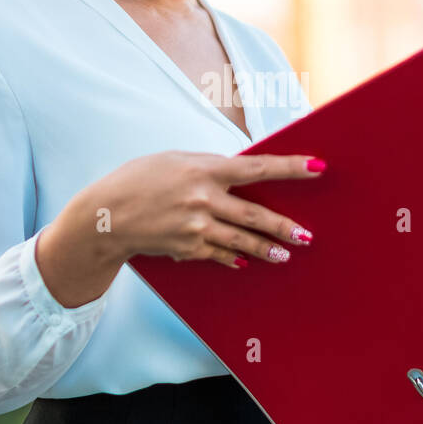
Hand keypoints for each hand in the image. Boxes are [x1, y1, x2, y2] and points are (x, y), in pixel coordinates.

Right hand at [81, 150, 324, 268]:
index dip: (291, 168)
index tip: (319, 167)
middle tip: (308, 236)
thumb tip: (238, 175)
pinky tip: (248, 262)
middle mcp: (203, 199)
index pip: (258, 168)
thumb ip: (208, 168)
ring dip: (268, 249)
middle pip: (256, 215)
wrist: (104, 215)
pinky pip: (219, 254)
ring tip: (286, 254)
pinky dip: (234, 258)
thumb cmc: (139, 179)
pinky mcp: (187, 248)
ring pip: (243, 242)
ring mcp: (196, 227)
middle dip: (285, 227)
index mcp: (203, 169)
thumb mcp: (174, 161)